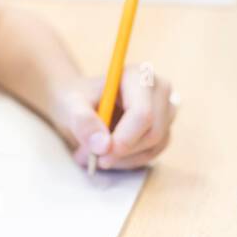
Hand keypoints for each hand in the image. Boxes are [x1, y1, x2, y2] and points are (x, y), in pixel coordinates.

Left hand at [52, 64, 177, 170]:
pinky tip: (109, 155)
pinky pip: (152, 154)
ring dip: (122, 158)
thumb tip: (102, 146)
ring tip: (93, 153)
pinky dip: (128, 161)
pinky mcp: (164, 130)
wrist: (82, 104)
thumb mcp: (70, 105)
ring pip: (154, 146)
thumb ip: (82, 121)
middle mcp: (159, 90)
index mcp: (139, 76)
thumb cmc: (78, 99)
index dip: (124, 139)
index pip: (142, 113)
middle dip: (121, 151)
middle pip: (153, 132)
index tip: (100, 154)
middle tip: (92, 157)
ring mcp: (166, 110)